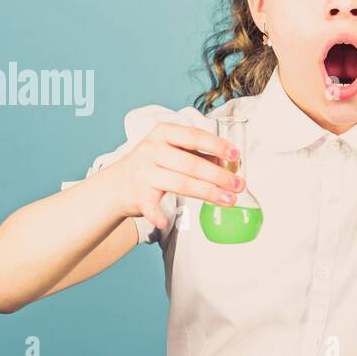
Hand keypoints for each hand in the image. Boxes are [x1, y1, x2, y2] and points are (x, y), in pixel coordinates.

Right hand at [102, 122, 243, 230]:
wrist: (117, 184)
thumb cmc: (153, 164)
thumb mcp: (174, 151)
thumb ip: (199, 155)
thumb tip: (229, 163)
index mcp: (163, 133)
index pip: (194, 136)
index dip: (217, 146)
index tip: (236, 156)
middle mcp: (152, 149)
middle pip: (191, 164)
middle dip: (219, 175)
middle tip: (239, 185)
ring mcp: (144, 171)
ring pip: (180, 183)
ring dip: (208, 193)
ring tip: (229, 200)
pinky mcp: (137, 194)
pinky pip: (149, 205)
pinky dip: (156, 215)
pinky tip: (165, 222)